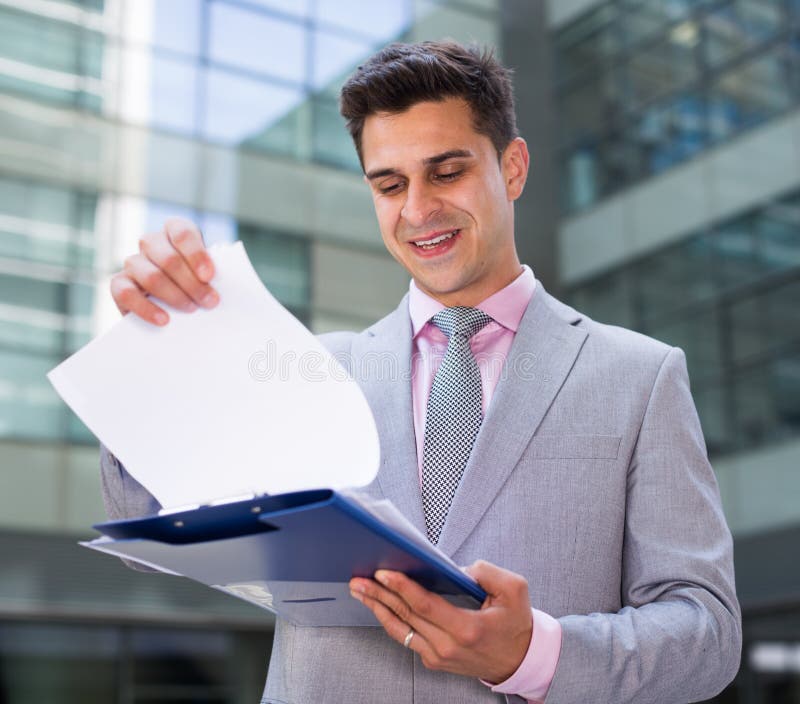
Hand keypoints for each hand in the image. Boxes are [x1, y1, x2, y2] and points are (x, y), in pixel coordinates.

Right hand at [110, 217, 218, 324]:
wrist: (172, 306)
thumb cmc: (196, 284)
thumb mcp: (207, 274)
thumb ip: (211, 275)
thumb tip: (216, 290)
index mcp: (175, 232)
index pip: (182, 233)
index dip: (196, 254)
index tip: (209, 276)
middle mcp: (152, 243)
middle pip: (169, 258)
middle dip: (192, 283)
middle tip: (209, 301)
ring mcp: (133, 262)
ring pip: (151, 276)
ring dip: (175, 296)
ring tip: (192, 309)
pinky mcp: (119, 284)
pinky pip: (127, 294)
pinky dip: (147, 309)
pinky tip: (164, 320)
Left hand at [349, 560, 532, 683]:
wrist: (520, 660)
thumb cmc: (516, 624)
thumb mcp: (514, 590)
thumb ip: (486, 572)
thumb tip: (456, 569)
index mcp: (466, 629)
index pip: (424, 605)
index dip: (401, 587)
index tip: (383, 573)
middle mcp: (448, 646)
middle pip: (405, 616)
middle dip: (379, 594)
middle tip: (359, 579)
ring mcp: (438, 656)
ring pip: (400, 629)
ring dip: (377, 607)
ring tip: (359, 590)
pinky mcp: (433, 660)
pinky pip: (406, 637)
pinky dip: (390, 620)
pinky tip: (378, 605)